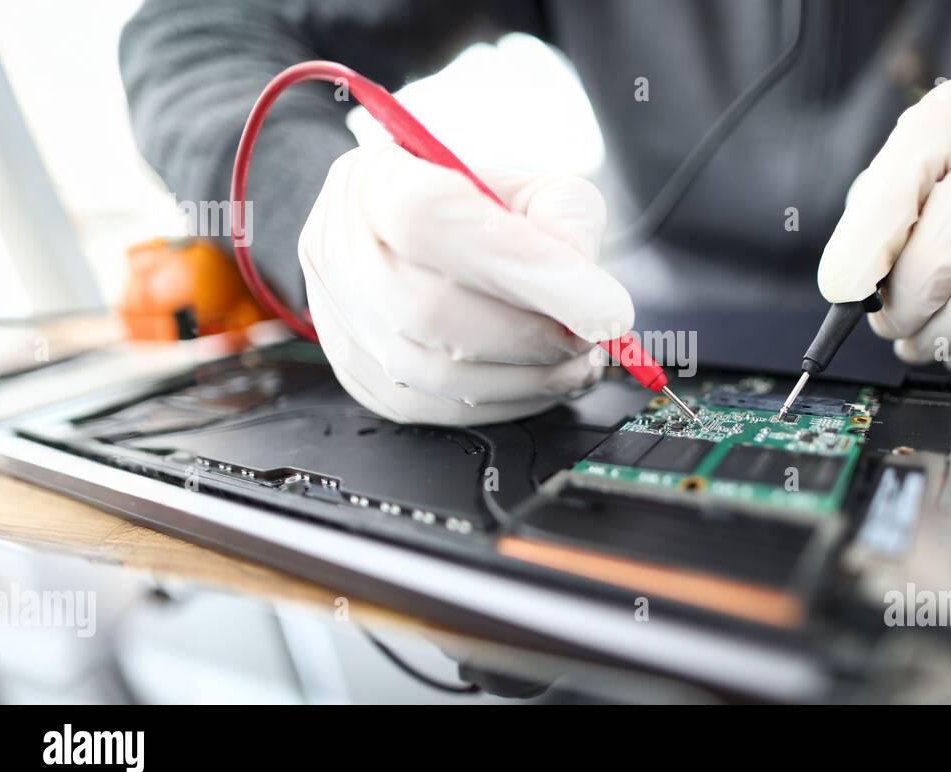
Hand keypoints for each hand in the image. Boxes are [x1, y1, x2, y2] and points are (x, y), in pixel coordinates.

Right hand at [298, 142, 632, 424]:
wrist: (398, 239)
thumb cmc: (465, 207)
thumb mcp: (524, 183)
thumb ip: (564, 216)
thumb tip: (585, 284)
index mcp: (375, 185)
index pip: (434, 221)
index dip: (528, 270)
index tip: (607, 307)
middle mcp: (343, 256)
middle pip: (436, 312)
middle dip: (538, 334)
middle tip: (596, 333)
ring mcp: (348, 328)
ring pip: (443, 375)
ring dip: (534, 376)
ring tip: (579, 356)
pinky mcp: (370, 384)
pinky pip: (448, 410)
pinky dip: (514, 400)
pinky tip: (543, 375)